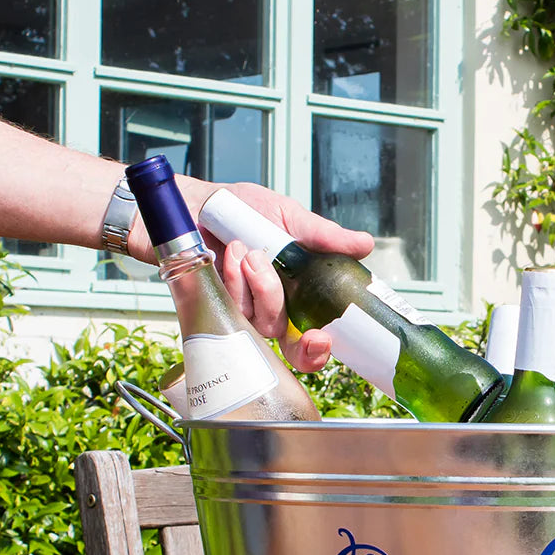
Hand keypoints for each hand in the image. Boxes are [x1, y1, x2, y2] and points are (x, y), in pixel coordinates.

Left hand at [131, 179, 373, 371]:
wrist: (190, 204)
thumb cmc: (237, 210)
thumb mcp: (287, 217)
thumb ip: (323, 236)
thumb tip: (365, 245)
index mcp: (295, 294)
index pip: (312, 339)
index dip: (320, 350)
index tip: (326, 340)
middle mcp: (270, 310)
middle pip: (292, 350)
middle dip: (305, 348)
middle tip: (316, 336)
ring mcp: (240, 313)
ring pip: (264, 323)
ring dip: (263, 287)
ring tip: (250, 250)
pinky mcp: (212, 308)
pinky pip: (233, 309)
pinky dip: (235, 280)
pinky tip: (232, 255)